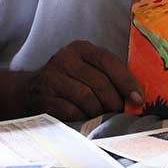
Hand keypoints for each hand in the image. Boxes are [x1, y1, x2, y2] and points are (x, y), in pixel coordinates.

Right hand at [22, 40, 142, 121]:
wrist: (29, 91)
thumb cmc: (69, 81)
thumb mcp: (87, 69)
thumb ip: (109, 76)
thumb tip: (137, 97)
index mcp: (80, 48)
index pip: (108, 61)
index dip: (126, 81)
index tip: (138, 99)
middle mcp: (64, 58)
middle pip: (99, 83)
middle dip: (114, 102)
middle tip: (119, 113)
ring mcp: (51, 77)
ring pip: (86, 98)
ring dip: (99, 112)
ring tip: (102, 116)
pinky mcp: (43, 97)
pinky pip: (71, 111)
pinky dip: (82, 118)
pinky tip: (85, 119)